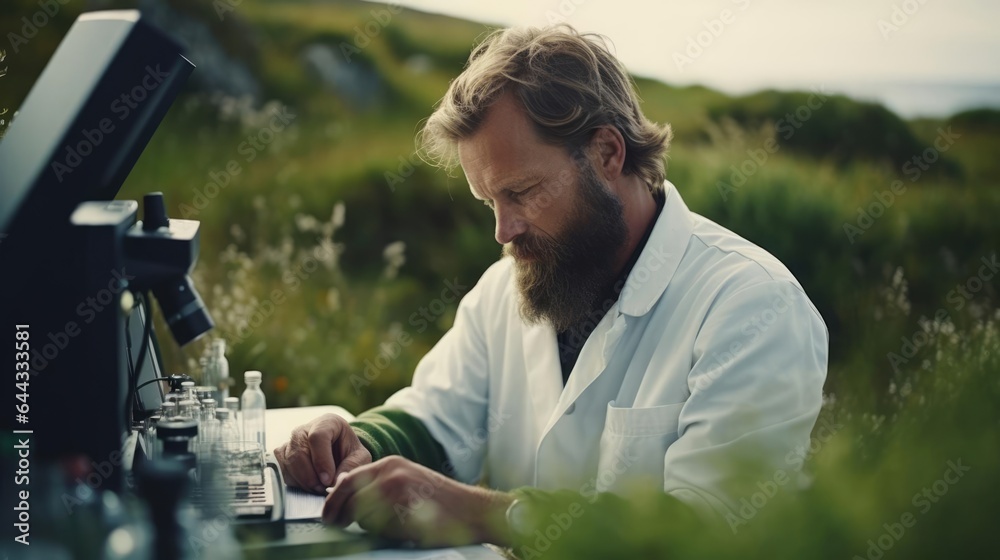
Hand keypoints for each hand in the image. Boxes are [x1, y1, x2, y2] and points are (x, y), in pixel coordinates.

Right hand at [273, 413, 371, 492]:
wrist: (339, 453)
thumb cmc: (349, 452)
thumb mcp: (359, 457)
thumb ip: (351, 467)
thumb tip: (336, 482)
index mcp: (327, 422)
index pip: (317, 437)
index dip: (321, 460)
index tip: (328, 479)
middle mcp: (305, 429)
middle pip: (299, 452)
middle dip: (311, 477)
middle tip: (323, 488)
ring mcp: (291, 441)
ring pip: (289, 463)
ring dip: (303, 481)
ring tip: (319, 487)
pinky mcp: (282, 454)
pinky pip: (283, 471)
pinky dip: (295, 482)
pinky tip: (309, 484)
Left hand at [322, 455, 513, 546]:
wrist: (471, 510)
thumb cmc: (438, 501)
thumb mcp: (406, 479)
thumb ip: (378, 482)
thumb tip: (343, 490)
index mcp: (390, 464)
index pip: (348, 480)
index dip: (333, 500)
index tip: (328, 514)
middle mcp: (390, 473)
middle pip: (349, 497)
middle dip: (340, 514)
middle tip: (336, 524)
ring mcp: (397, 490)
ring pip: (363, 516)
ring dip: (369, 526)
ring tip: (393, 524)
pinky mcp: (405, 509)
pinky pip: (380, 528)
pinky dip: (386, 533)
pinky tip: (404, 529)